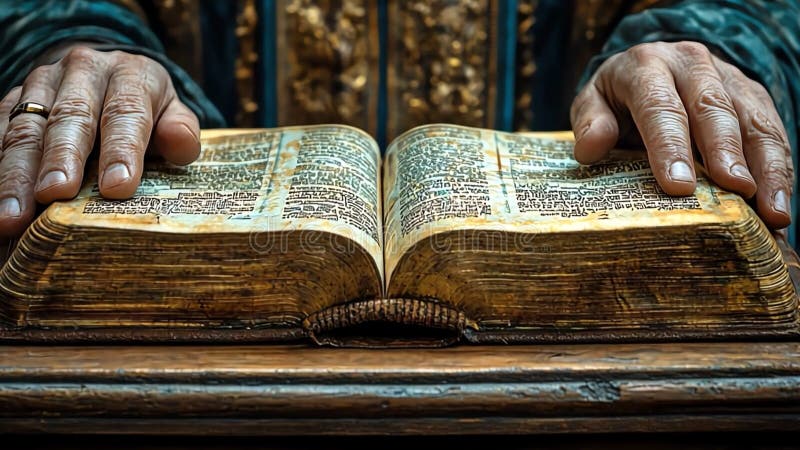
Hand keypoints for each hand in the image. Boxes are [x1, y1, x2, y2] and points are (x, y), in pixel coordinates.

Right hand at [0, 46, 200, 238]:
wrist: (104, 75)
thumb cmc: (145, 108)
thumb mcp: (171, 112)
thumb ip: (180, 129)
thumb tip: (182, 143)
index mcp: (128, 75)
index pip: (126, 111)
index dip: (121, 149)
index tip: (117, 187)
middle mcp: (81, 73)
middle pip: (70, 117)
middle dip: (60, 158)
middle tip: (55, 195)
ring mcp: (41, 86)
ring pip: (25, 128)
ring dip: (16, 174)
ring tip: (13, 216)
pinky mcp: (10, 104)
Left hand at [571, 41, 792, 227]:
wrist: (649, 69)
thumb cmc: (617, 98)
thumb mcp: (593, 102)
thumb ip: (590, 122)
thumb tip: (591, 149)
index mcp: (646, 66)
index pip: (659, 106)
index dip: (670, 146)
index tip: (678, 186)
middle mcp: (691, 65)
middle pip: (713, 109)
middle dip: (726, 153)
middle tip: (736, 193)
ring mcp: (728, 77)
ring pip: (753, 120)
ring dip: (767, 168)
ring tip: (772, 212)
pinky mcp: (752, 95)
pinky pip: (772, 130)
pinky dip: (779, 170)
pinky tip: (780, 205)